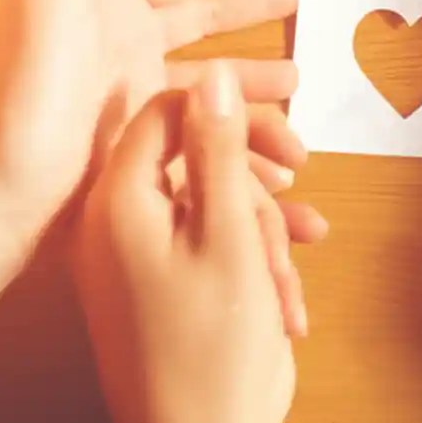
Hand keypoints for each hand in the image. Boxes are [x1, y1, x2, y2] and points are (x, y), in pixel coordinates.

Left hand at [0, 0, 324, 250]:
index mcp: (103, 4)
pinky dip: (236, 130)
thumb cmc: (16, 103)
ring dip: (253, 72)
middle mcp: (118, 46)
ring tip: (297, 77)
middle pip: (203, 16)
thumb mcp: (48, 0)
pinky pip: (201, 127)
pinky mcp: (138, 148)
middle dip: (256, 5)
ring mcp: (130, 99)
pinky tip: (267, 144)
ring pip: (207, 76)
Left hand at [75, 63, 295, 422]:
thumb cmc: (209, 348)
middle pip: (191, 156)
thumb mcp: (228, 236)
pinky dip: (250, 259)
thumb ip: (220, 151)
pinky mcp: (161, 287)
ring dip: (261, 224)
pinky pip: (208, 245)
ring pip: (209, 203)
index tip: (284, 131)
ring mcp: (137, 259)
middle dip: (254, 173)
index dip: (230, 110)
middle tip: (304, 171)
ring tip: (296, 255)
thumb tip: (214, 74)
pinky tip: (288, 294)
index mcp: (119, 201)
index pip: (165, 111)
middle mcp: (117, 222)